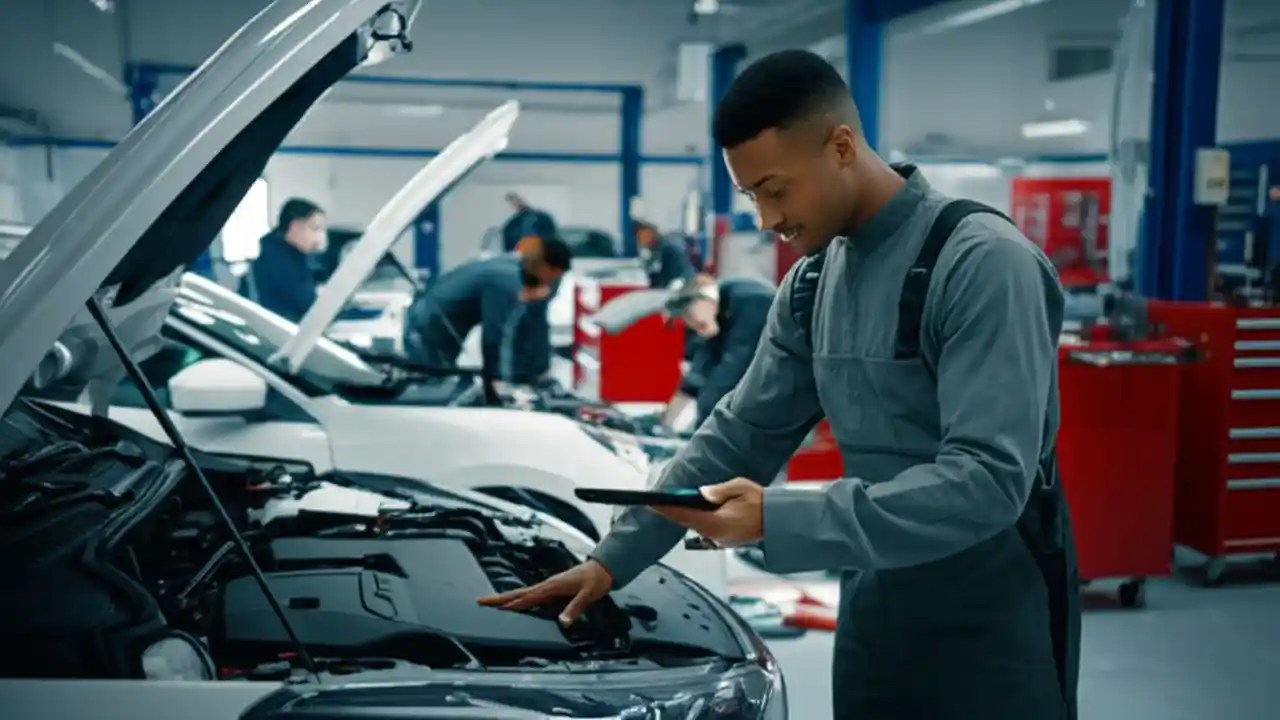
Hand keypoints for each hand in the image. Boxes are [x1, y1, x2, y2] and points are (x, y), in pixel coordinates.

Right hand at [477, 559, 613, 626]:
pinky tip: (512, 605)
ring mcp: (547, 586)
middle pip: (519, 592)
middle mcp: (546, 585)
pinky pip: (529, 595)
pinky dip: (517, 599)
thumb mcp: (588, 595)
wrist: (602, 568)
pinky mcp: (550, 589)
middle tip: (480, 601)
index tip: (499, 610)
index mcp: (552, 586)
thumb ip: (575, 608)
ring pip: (521, 593)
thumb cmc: (596, 581)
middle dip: (500, 598)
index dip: (515, 605)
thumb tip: (563, 622)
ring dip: (505, 598)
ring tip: (488, 603)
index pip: (530, 597)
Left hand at [654, 478, 762, 547]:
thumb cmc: (760, 502)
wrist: (776, 521)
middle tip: (654, 503)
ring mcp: (717, 540)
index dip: (667, 509)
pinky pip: (702, 529)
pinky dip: (693, 520)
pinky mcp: (722, 540)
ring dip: (682, 516)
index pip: (685, 515)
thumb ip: (719, 491)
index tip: (652, 503)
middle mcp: (713, 534)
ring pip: (693, 526)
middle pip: (685, 522)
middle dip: (670, 512)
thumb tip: (702, 492)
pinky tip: (688, 512)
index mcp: (716, 522)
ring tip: (667, 505)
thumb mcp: (740, 488)